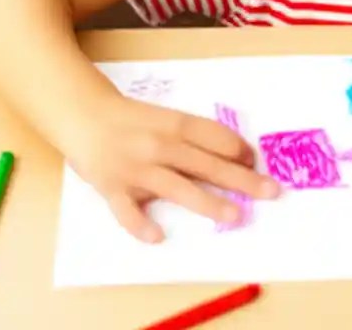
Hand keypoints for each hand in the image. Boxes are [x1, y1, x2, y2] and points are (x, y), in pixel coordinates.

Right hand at [65, 93, 279, 242]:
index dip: (239, 149)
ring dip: (209, 202)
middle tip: (270, 192)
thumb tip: (231, 157)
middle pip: (206, 164)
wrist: (81, 114)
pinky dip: (141, 225)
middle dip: (242, 179)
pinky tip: (158, 237)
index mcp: (173, 123)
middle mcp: (158, 145)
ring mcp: (136, 168)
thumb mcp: (163, 117)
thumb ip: (190, 137)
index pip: (214, 137)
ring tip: (235, 215)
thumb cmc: (129, 118)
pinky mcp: (112, 187)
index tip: (255, 162)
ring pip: (178, 188)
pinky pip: (128, 211)